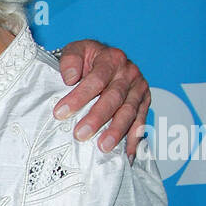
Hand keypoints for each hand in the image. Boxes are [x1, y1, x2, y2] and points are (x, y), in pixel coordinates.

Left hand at [53, 39, 149, 157]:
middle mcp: (129, 72)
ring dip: (116, 131)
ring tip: (103, 147)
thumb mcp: (76, 50)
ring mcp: (138, 88)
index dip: (78, 97)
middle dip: (97, 117)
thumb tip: (69, 77)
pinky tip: (127, 154)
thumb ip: (70, 60)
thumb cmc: (87, 59)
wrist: (106, 59)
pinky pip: (141, 122)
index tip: (60, 113)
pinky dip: (134, 139)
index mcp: (111, 58)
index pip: (95, 79)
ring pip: (129, 112)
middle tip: (80, 134)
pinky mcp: (145, 102)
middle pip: (114, 97)